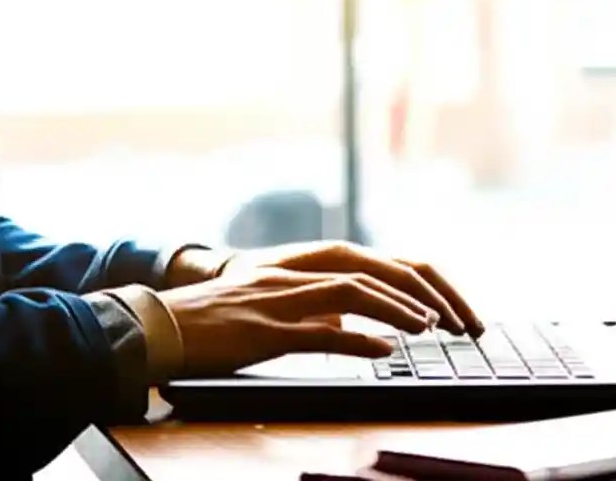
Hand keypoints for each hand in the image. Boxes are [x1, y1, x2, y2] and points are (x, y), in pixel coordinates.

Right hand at [217, 240, 482, 336]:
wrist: (158, 323)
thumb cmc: (214, 319)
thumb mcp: (272, 303)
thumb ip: (312, 307)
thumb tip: (348, 324)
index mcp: (304, 267)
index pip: (378, 264)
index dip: (419, 283)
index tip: (450, 308)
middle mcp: (298, 275)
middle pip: (376, 271)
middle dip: (424, 295)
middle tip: (457, 321)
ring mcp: (281, 301)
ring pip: (353, 293)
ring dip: (398, 310)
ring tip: (430, 328)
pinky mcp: (264, 331)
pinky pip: (319, 332)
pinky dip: (357, 340)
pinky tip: (384, 350)